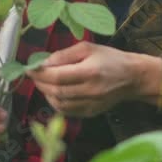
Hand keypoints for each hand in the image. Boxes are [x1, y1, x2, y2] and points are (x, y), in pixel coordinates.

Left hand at [28, 42, 161, 116]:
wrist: (132, 77)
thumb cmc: (110, 58)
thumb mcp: (88, 48)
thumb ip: (64, 55)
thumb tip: (43, 63)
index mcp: (90, 72)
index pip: (57, 76)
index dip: (40, 74)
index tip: (29, 68)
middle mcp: (91, 91)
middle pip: (56, 91)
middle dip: (40, 83)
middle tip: (34, 75)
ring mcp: (91, 104)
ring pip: (59, 104)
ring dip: (46, 93)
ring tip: (44, 83)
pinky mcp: (90, 113)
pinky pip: (67, 111)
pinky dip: (56, 102)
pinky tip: (55, 93)